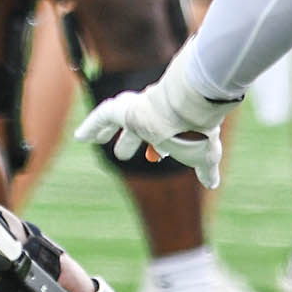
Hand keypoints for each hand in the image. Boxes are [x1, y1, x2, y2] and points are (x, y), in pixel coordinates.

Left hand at [73, 47, 240, 188]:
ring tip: (95, 139)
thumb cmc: (197, 133)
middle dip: (130, 141)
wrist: (188, 109)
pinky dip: (91, 126)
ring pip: (116, 117)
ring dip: (105, 130)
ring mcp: (138, 110)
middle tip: (122, 154)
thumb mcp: (205, 155)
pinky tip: (79, 137)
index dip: (161, 148)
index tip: (160, 157)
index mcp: (174, 126)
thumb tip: (212, 183)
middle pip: (137, 128)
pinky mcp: (123, 109)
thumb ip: (207, 169)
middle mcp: (155, 115)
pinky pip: (102, 116)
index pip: (164, 137)